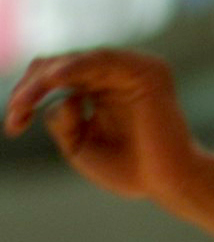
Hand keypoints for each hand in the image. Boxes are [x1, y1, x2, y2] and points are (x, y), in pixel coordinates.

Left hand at [5, 49, 204, 202]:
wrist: (169, 182)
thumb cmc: (132, 170)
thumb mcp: (79, 145)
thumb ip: (61, 120)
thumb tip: (62, 98)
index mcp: (102, 89)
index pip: (55, 77)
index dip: (28, 94)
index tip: (14, 125)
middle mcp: (117, 76)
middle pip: (59, 65)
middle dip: (30, 87)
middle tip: (14, 116)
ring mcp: (133, 71)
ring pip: (75, 61)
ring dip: (44, 80)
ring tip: (24, 102)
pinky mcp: (147, 72)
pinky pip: (103, 59)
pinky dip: (74, 67)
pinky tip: (53, 80)